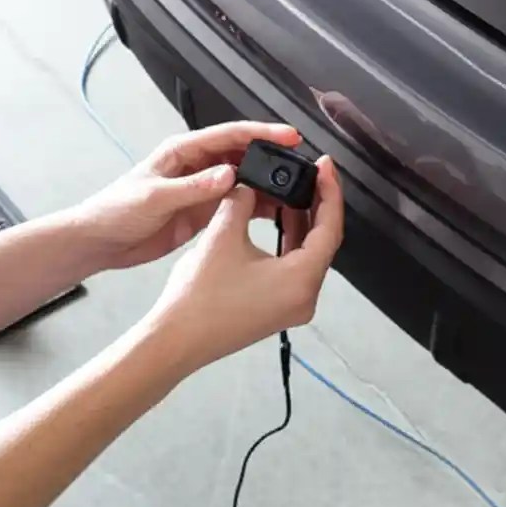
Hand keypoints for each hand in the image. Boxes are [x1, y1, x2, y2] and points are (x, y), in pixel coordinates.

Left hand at [67, 122, 300, 270]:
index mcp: (183, 151)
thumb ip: (193, 187)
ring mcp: (202, 188)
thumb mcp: (154, 197)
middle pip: (243, 154)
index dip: (262, 133)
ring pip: (244, 179)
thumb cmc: (115, 211)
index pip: (230, 135)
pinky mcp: (203, 210)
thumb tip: (229, 174)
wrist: (99, 242)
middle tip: (301, 166)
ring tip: (295, 192)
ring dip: (268, 184)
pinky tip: (275, 213)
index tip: (289, 136)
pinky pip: (237, 203)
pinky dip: (256, 206)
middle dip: (273, 157)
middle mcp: (196, 165)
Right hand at [145, 156, 343, 368]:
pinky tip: (279, 220)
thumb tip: (250, 185)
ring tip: (294, 189)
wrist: (175, 340)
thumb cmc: (199, 298)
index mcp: (302, 280)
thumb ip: (244, 201)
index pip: (330, 227)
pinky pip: (294, 268)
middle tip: (313, 173)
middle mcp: (305, 297)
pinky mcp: (278, 309)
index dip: (330, 192)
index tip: (326, 167)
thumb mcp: (223, 235)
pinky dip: (290, 242)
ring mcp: (293, 306)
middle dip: (318, 204)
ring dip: (302, 222)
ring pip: (309, 254)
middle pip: (324, 241)